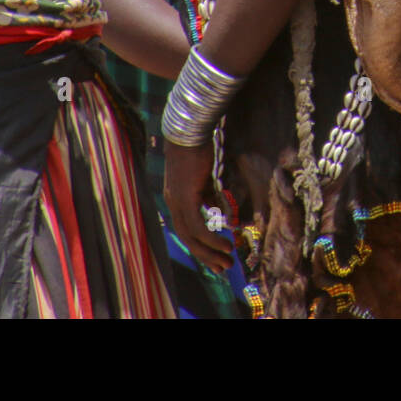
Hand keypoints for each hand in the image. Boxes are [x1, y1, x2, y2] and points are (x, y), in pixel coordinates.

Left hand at [164, 140, 232, 272]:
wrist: (189, 132)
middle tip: (223, 268)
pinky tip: (225, 243)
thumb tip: (216, 209)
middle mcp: (173, 203)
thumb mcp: (203, 177)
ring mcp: (177, 201)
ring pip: (192, 236)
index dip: (200, 245)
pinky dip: (211, 238)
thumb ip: (207, 194)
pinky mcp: (185, 198)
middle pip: (187, 238)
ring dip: (210, 251)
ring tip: (228, 260)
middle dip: (206, 256)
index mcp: (176, 198)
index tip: (216, 257)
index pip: (186, 229)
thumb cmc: (197, 149)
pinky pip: (198, 226)